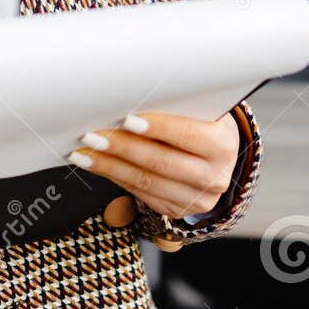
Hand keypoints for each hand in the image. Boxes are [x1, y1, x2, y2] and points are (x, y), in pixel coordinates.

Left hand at [67, 109, 240, 219]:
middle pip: (161, 162)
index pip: (185, 134)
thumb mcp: (200, 110)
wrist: (217, 155)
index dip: (156, 127)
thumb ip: (174, 106)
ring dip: (110, 166)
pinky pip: (142, 194)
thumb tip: (129, 99)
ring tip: (85, 153)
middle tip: (92, 135)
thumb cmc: (202, 122)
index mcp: (223, 144)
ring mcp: (198, 199)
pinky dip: (116, 178)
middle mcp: (215, 176)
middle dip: (122, 148)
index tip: (126, 119)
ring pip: (146, 182)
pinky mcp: (179, 210)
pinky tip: (98, 166)